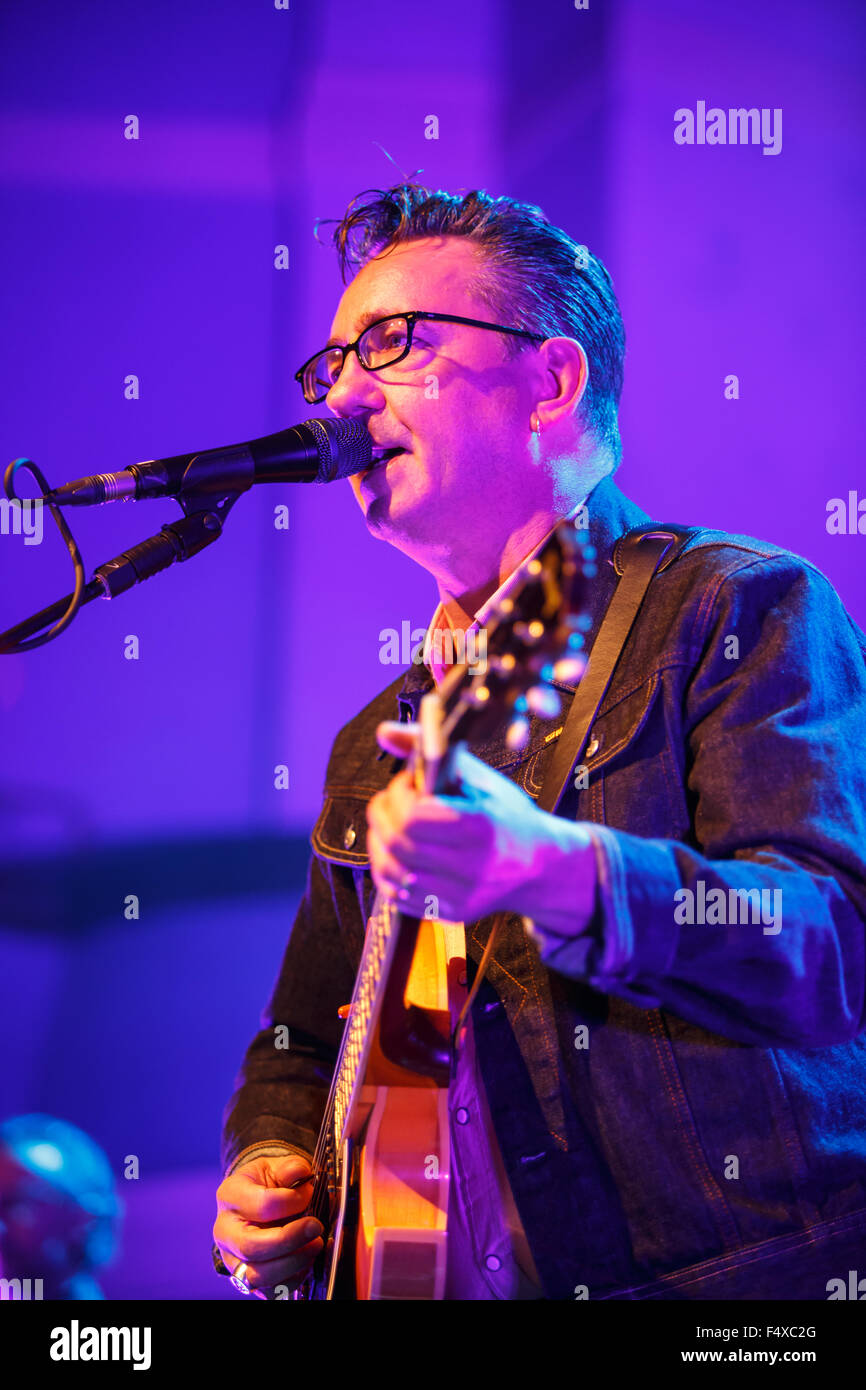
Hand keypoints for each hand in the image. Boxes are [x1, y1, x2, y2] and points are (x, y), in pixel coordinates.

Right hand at [213, 1154, 323, 1296]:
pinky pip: (267, 1291)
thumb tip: (302, 1172)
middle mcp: (225, 1230)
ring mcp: (232, 1258)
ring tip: (315, 1245)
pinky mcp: (245, 1280)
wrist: (252, 1203)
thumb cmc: (266, 1184)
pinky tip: (306, 1262)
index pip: (262, 1205)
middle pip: (252, 1246)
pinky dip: (291, 1280)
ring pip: (257, 1275)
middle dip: (290, 1239)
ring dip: (293, 1263)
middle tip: (316, 1227)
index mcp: (230, 1195)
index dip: (292, 1201)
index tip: (309, 1193)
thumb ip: (289, 1167)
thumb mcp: (275, 1167)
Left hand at [367, 721, 597, 931]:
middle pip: (398, 845)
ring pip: (392, 872)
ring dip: (378, 843)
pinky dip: (387, 870)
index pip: (414, 818)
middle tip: (389, 802)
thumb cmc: (506, 815)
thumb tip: (383, 732)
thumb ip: (431, 751)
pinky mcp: (452, 914)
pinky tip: (397, 852)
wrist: (540, 866)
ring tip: (389, 826)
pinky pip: (397, 896)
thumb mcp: (478, 776)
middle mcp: (472, 866)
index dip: (397, 796)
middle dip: (381, 816)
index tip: (405, 784)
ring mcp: (462, 895)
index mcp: (481, 827)